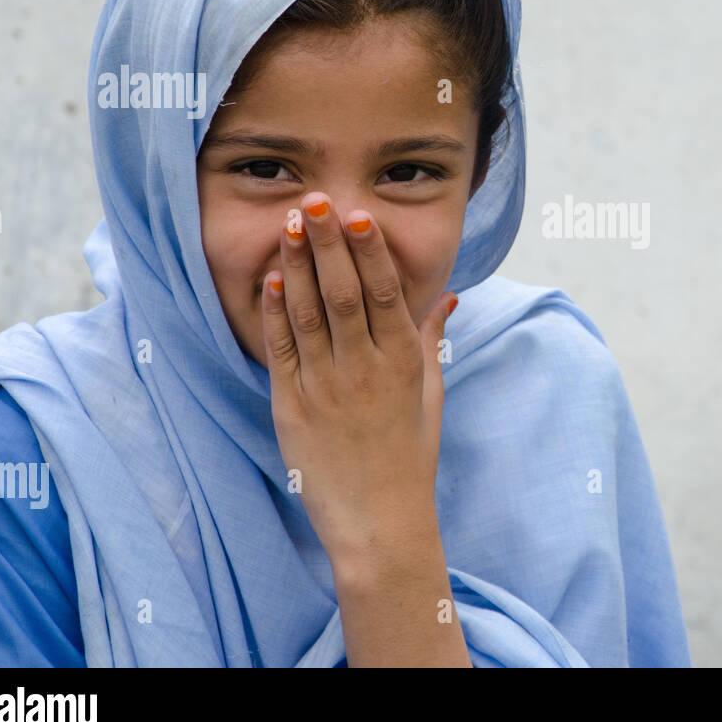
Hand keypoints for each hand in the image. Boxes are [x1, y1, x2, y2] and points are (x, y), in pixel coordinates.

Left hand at [260, 191, 456, 564]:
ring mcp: (326, 386)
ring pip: (309, 312)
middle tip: (317, 200)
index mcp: (404, 363)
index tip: (357, 214)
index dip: (369, 251)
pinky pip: (281, 348)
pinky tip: (271, 278)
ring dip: (299, 264)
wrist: (379, 521)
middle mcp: (365, 369)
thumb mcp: (431, 396)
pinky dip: (275, 311)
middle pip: (344, 293)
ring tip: (290, 222)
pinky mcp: (292, 405)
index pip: (384, 294)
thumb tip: (449, 297)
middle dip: (329, 243)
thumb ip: (433, 341)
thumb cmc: (410, 456)